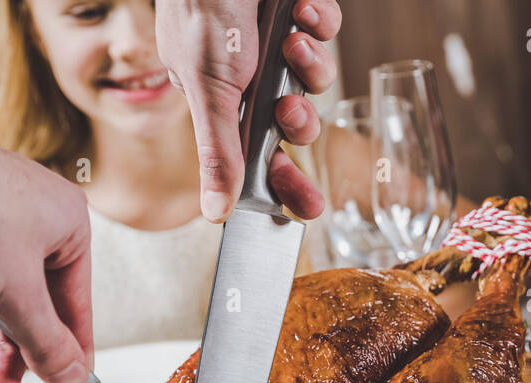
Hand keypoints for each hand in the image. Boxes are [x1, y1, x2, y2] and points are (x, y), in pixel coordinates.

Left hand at [0, 129, 93, 382]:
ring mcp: (0, 211)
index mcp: (70, 223)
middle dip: (18, 346)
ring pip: (3, 285)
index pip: (79, 303)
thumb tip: (73, 376)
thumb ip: (46, 341)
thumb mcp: (13, 293)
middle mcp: (40, 214)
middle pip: (38, 298)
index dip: (72, 348)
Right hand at [155, 0, 340, 222]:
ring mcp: (278, 44)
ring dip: (309, 67)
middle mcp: (249, 76)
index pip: (256, 158)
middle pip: (292, 127)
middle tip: (295, 116)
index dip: (284, 184)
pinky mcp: (301, 10)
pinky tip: (301, 6)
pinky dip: (319, 22)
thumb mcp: (210, 90)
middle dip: (299, 126)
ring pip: (315, 82)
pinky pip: (327, 32)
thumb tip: (214, 214)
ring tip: (292, 43)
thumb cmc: (203, 8)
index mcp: (219, 101)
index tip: (310, 210)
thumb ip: (217, 153)